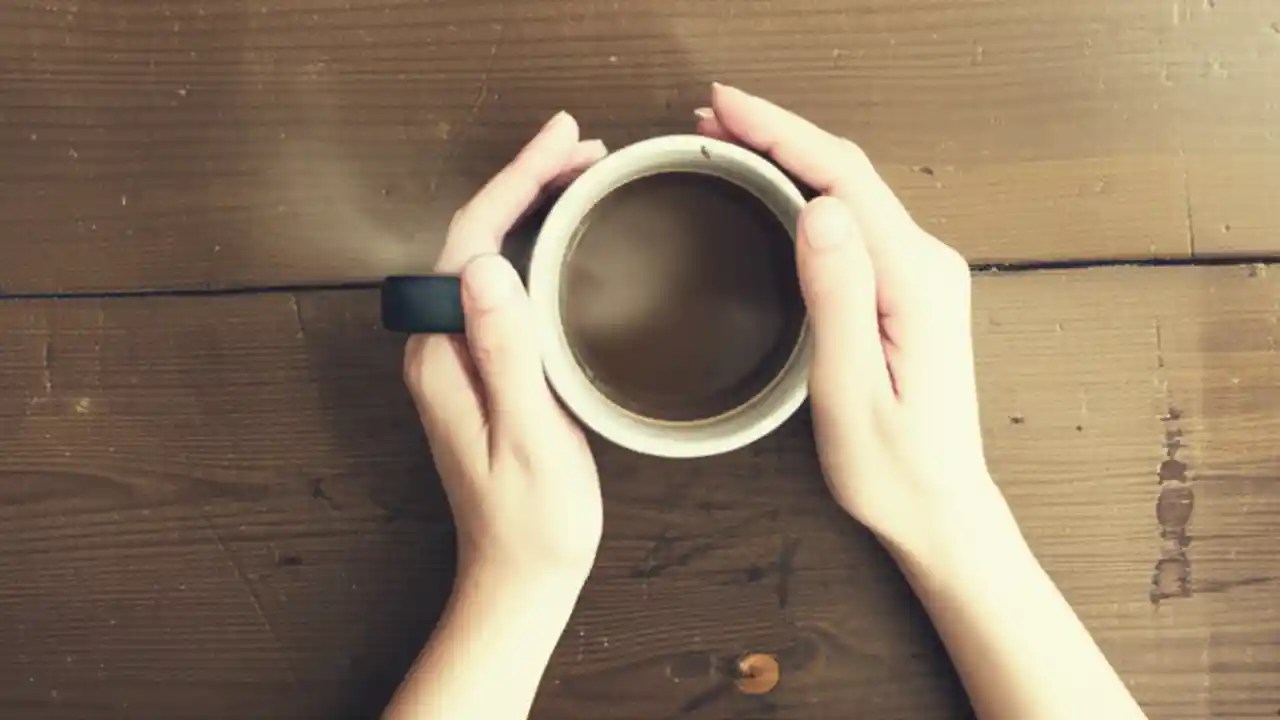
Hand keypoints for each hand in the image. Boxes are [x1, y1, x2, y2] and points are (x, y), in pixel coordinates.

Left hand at [403, 112, 605, 588]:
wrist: (518, 577)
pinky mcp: (479, 370)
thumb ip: (508, 352)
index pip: (471, 240)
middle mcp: (439, 347)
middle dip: (526, 181)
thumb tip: (489, 263)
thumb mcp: (531, 437)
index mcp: (444, 355)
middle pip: (474, 237)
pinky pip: (500, 287)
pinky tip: (566, 240)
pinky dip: (533, 246)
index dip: (515, 180)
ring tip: (582, 176)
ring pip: (486, 256)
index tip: (564, 141)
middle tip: (586, 147)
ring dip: (529, 207)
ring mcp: (456, 357)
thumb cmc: (534, 520)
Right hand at [697, 85, 990, 551]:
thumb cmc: (893, 468)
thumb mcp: (851, 392)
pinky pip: (857, 218)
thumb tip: (819, 209)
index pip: (845, 178)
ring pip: (851, 190)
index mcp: (914, 281)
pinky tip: (775, 186)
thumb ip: (839, 297)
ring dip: (792, 155)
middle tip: (710, 114)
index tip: (726, 105)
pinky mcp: (908, 287)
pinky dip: (809, 189)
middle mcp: (926, 263)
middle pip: (849, 171)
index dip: (783, 132)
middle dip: (779, 132)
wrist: (941, 508)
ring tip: (730, 138)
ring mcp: (921, 273)